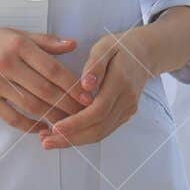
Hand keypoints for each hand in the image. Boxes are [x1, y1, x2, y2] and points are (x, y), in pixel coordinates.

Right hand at [0, 24, 88, 131]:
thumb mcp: (17, 34)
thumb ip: (46, 42)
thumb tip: (74, 44)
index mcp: (19, 45)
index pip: (53, 69)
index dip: (72, 85)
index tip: (87, 96)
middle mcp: (8, 64)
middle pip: (45, 90)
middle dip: (67, 105)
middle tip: (83, 115)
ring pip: (31, 106)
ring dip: (52, 117)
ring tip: (67, 125)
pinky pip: (11, 117)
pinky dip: (28, 126)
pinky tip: (41, 129)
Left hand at [40, 29, 154, 148]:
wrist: (144, 54)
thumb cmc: (120, 47)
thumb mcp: (105, 47)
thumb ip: (95, 66)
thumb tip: (85, 85)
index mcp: (121, 82)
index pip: (98, 110)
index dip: (76, 122)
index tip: (55, 128)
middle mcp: (126, 100)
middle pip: (98, 128)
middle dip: (71, 138)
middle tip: (46, 142)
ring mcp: (127, 110)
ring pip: (100, 133)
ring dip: (75, 141)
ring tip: (50, 141)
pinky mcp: (124, 115)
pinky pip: (103, 130)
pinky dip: (83, 136)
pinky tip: (66, 135)